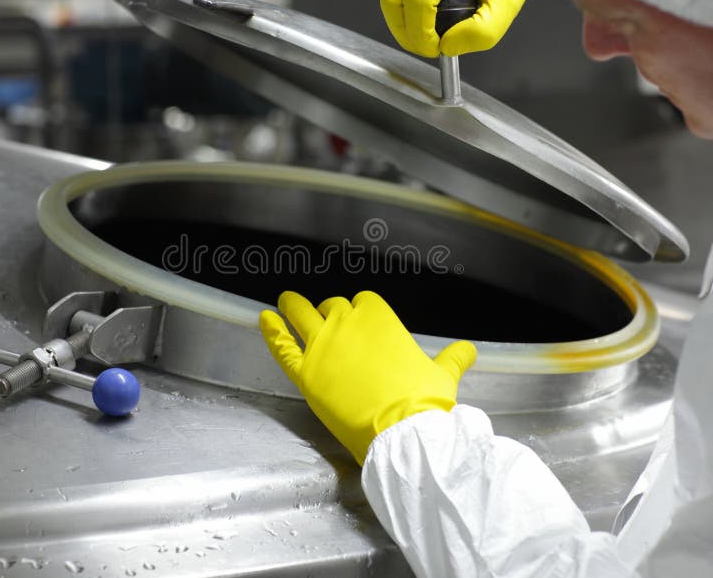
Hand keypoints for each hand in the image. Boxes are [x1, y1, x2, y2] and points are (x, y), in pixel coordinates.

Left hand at [259, 291, 475, 464]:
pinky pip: (282, 346)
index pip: (362, 302)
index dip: (359, 310)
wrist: (402, 433)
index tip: (358, 318)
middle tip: (324, 316)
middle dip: (329, 311)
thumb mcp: (443, 375)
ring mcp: (323, 346)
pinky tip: (264, 318)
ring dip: (293, 306)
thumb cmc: (424, 402)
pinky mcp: (306, 373)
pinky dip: (271, 330)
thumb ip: (453, 358)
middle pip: (332, 307)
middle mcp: (347, 324)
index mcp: (379, 318)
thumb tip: (469, 351)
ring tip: (286, 301)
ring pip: (302, 316)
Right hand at [380, 0, 559, 56]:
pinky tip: (428, 16)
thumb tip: (447, 46)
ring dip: (405, 22)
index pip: (416, 2)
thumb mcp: (506, 8)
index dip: (420, 35)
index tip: (435, 50)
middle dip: (405, 32)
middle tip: (426, 48)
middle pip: (393, 0)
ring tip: (428, 35)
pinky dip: (407, 9)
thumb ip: (479, 34)